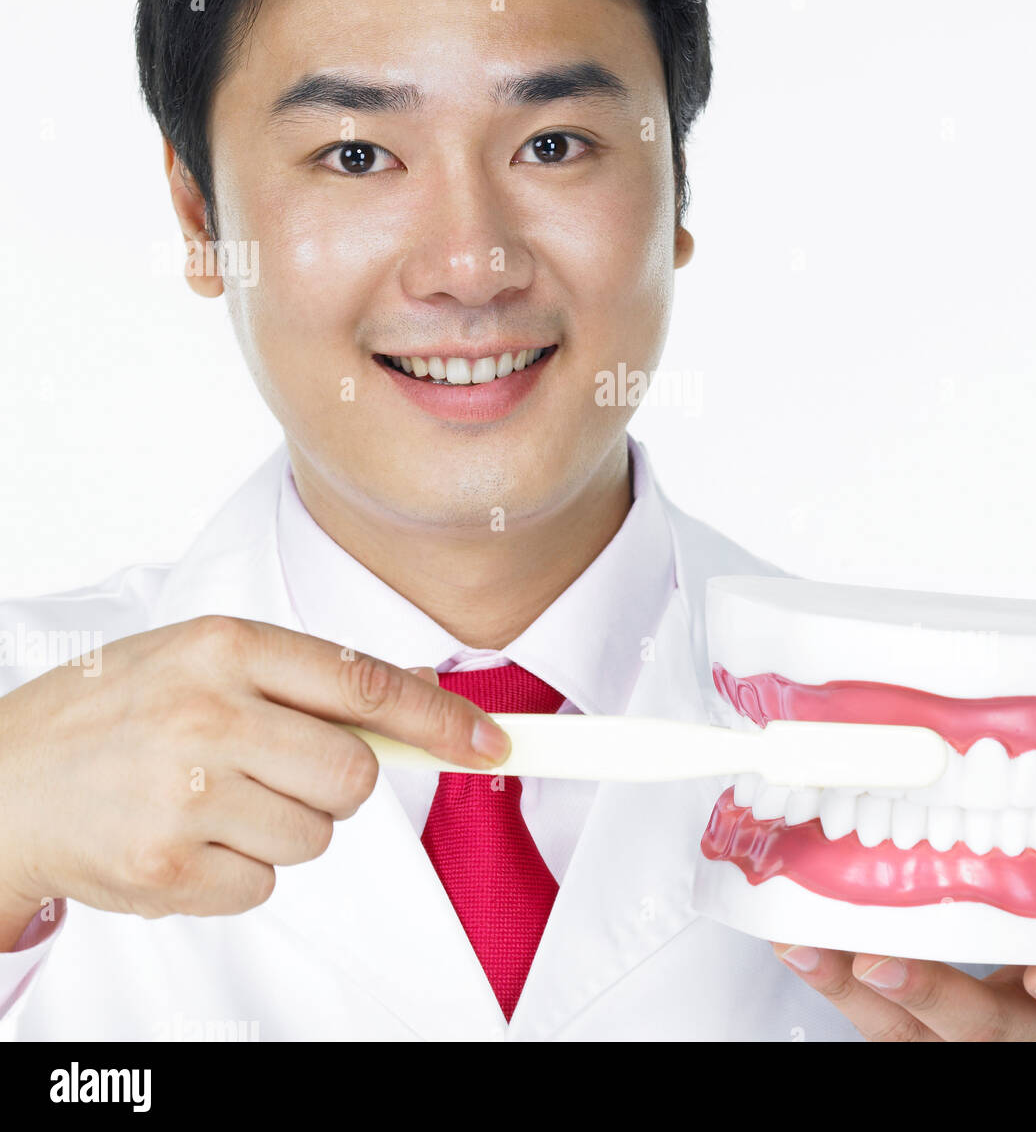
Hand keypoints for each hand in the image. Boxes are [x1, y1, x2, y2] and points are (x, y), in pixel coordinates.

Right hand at [0, 615, 510, 945]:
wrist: (1, 782)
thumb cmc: (114, 712)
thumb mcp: (201, 657)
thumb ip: (302, 675)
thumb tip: (412, 696)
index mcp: (225, 646)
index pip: (367, 684)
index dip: (442, 720)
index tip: (492, 745)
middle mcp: (209, 714)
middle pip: (355, 776)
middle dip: (339, 784)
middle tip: (279, 771)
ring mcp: (186, 796)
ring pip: (317, 836)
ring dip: (283, 827)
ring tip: (214, 800)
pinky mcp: (167, 869)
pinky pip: (265, 883)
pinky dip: (239, 870)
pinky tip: (187, 837)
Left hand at [773, 799, 1035, 1040]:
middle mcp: (1024, 1035)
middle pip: (980, 1030)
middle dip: (933, 997)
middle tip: (883, 959)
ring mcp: (963, 1041)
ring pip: (906, 1033)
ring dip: (854, 990)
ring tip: (810, 944)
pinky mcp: (912, 1035)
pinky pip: (867, 1020)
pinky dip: (831, 982)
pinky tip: (797, 941)